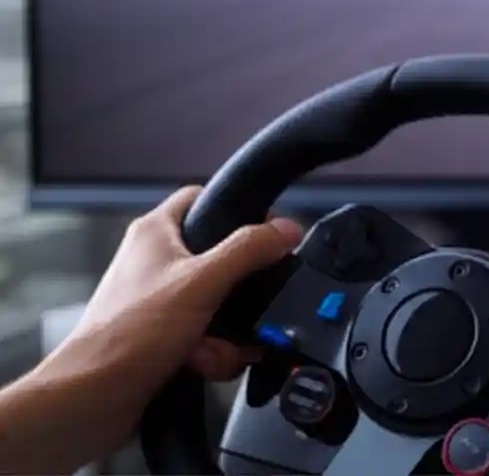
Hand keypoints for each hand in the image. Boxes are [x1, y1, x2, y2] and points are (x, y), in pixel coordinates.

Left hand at [28, 186, 301, 464]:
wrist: (94, 397)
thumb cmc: (130, 332)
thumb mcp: (202, 282)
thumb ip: (249, 250)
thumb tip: (287, 229)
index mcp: (156, 233)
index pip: (202, 198)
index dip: (238, 208)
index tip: (267, 229)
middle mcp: (156, 262)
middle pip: (223, 261)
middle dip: (242, 294)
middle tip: (246, 306)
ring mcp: (160, 301)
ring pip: (221, 304)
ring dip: (229, 332)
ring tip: (212, 348)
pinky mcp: (164, 336)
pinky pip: (209, 335)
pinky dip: (214, 352)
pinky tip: (203, 364)